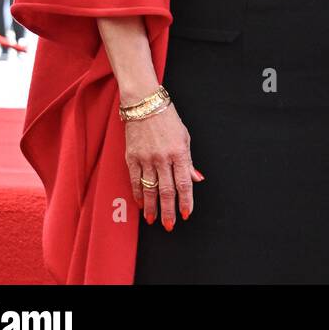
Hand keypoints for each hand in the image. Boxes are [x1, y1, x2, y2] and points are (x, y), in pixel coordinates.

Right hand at [123, 101, 202, 230]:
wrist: (145, 104)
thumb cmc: (168, 119)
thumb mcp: (185, 137)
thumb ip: (189, 161)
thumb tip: (196, 179)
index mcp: (179, 152)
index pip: (184, 183)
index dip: (186, 200)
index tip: (186, 214)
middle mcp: (163, 158)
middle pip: (166, 190)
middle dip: (169, 210)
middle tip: (170, 225)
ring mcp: (146, 158)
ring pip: (149, 189)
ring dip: (152, 207)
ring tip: (154, 220)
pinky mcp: (132, 158)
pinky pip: (135, 181)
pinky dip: (138, 194)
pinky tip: (140, 204)